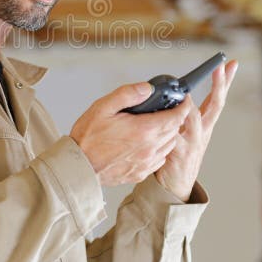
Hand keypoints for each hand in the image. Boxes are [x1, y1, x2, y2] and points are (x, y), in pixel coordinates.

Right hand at [70, 82, 190, 186]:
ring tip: (158, 124)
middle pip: (175, 131)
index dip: (183, 106)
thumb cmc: (87, 138)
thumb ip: (128, 94)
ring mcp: (146, 163)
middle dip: (175, 118)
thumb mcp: (103, 107)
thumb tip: (147, 88)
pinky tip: (149, 143)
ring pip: (169, 146)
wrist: (79, 166)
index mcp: (143, 130)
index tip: (183, 99)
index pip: (176, 117)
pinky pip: (160, 159)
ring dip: (169, 134)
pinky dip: (160, 149)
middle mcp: (149, 148)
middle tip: (168, 108)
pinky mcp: (140, 173)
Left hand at [155, 60, 237, 200]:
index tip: (231, 63)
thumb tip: (177, 88)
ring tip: (187, 93)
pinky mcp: (179, 154)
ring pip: (194, 121)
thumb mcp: (185, 129)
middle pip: (214, 106)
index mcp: (204, 123)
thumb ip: (182, 111)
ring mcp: (193, 143)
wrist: (175, 185)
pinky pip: (174, 138)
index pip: (217, 98)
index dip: (225, 81)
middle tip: (219, 69)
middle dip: (218, 86)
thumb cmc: (178, 152)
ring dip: (190, 107)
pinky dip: (170, 129)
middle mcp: (202, 131)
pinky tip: (165, 121)